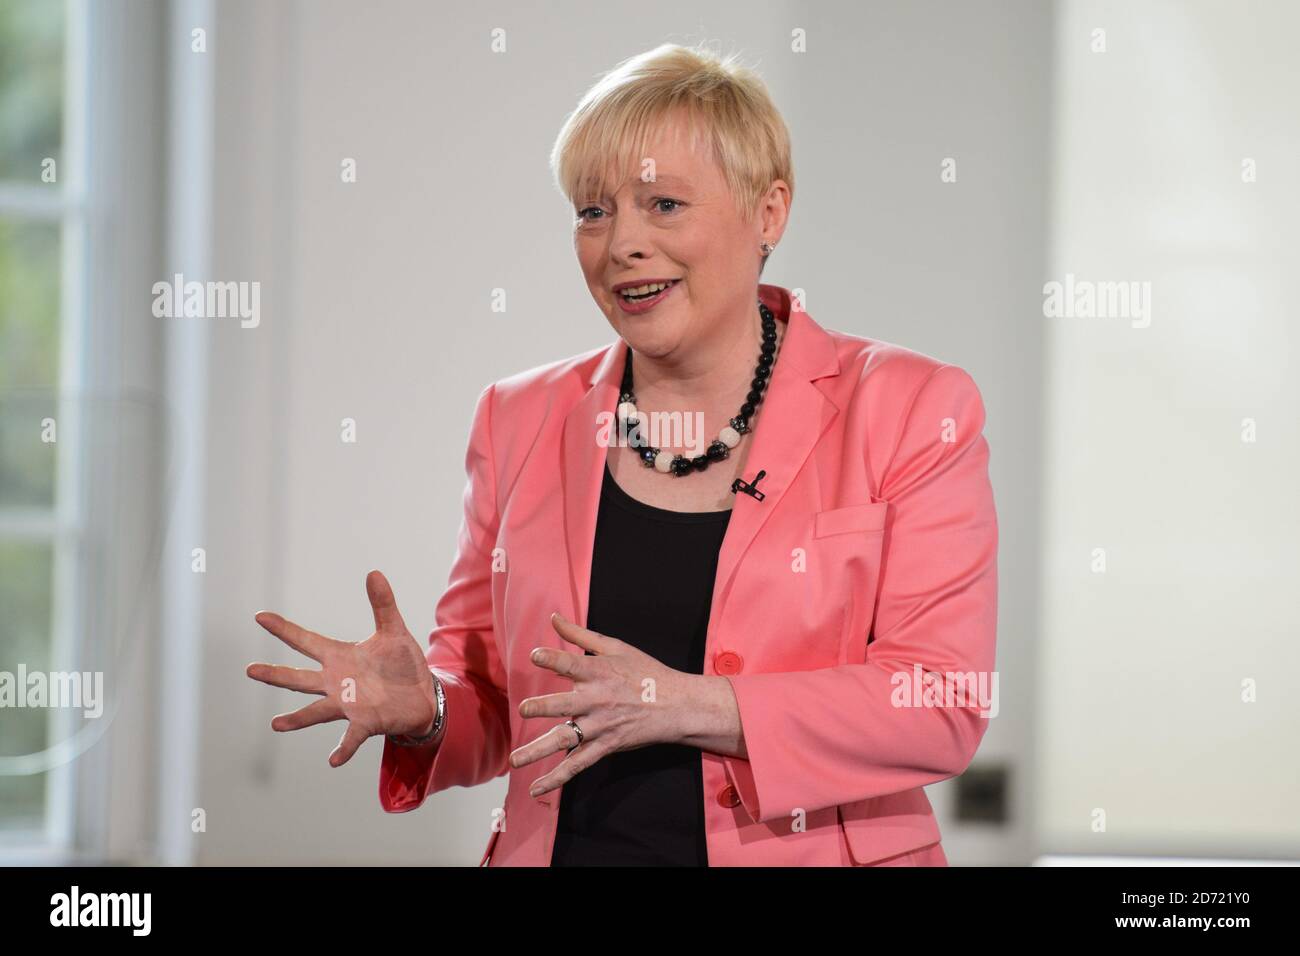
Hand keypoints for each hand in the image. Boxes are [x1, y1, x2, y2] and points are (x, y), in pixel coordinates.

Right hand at [246, 570, 438, 766]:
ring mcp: (348, 704)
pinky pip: (350, 737)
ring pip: (316, 710)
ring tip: (276, 724)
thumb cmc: (401, 664)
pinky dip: (343, 748)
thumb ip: (382, 604)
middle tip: (250, 670)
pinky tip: (333, 760)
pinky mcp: (365, 723)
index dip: (284, 629)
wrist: (421, 696)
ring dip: (297, 719)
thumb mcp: (393, 631)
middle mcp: (337, 682)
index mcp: (340, 657)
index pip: (306, 640)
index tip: (259, 616)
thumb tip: (373, 572)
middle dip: (276, 674)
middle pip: (300, 678)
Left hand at [510, 612, 686, 796]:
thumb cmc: (645, 671)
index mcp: (598, 671)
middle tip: (524, 708)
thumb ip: (580, 635)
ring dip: (538, 750)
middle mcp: (596, 699)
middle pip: (564, 705)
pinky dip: (556, 778)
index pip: (572, 664)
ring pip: (565, 739)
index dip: (553, 659)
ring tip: (514, 760)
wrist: (675, 705)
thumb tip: (553, 617)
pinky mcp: (605, 746)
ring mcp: (600, 726)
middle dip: (543, 707)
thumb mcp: (615, 647)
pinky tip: (536, 787)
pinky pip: (577, 764)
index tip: (535, 656)